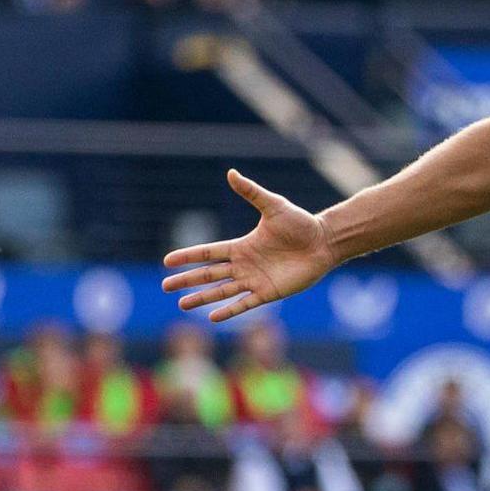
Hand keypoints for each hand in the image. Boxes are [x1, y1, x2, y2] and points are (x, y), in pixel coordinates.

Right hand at [161, 170, 340, 323]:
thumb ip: (251, 192)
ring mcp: (254, 281)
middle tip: (165, 286)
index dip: (188, 256)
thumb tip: (231, 173)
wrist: (323, 242)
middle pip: (208, 274)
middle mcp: (244, 265)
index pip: (208, 253)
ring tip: (181, 304)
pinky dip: (229, 311)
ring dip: (202, 298)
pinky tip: (212, 317)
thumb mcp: (273, 206)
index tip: (168, 261)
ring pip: (221, 292)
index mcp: (241, 246)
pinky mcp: (268, 294)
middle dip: (187, 280)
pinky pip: (244, 304)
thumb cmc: (300, 223)